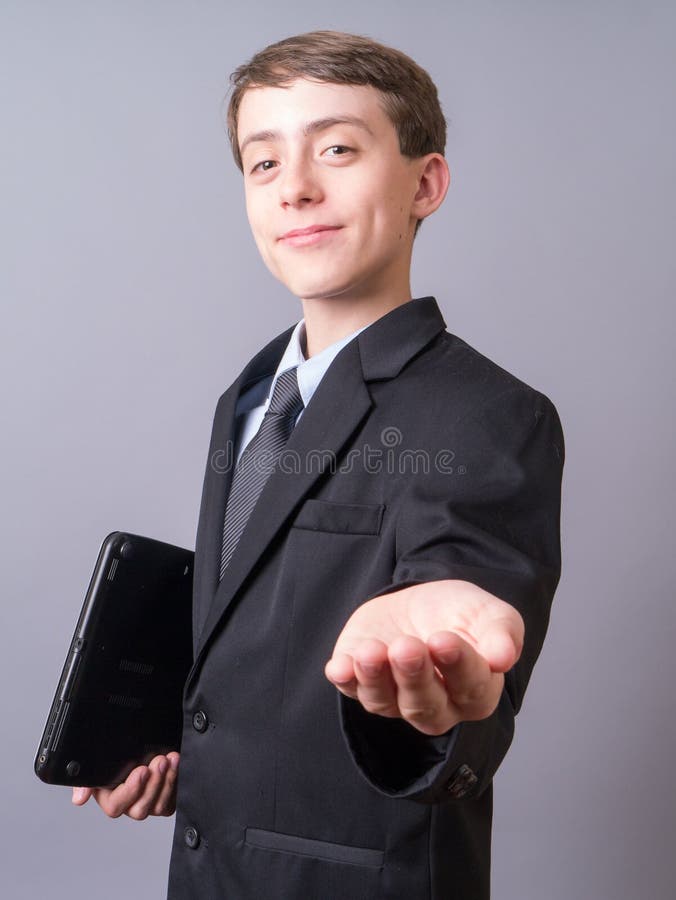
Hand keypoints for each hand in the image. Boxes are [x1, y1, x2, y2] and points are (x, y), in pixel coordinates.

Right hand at [71, 752, 179, 818]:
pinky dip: (175, 784)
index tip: (142, 770)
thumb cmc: (116, 749)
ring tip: (171, 759)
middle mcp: (128, 804)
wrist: (142, 737)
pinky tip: (176, 766)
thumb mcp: (97, 757)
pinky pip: (170, 804)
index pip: (115, 806)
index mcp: (108, 796)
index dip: (130, 790)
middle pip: (139, 810)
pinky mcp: (163, 800)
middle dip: (153, 784)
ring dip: (166, 782)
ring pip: (157, 807)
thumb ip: (84, 778)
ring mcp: (147, 803)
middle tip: (160, 761)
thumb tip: (79, 799)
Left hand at [325, 580, 523, 735]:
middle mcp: (435, 706)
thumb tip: (503, 658)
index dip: (458, 664)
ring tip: (372, 652)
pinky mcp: (361, 682)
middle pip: (424, 705)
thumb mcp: (491, 614)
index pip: (470, 686)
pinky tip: (339, 667)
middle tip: (407, 647)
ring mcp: (394, 698)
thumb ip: (502, 634)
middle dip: (414, 675)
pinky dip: (344, 679)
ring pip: (383, 702)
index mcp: (475, 692)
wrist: (422, 603)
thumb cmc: (463, 615)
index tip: (444, 640)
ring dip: (374, 679)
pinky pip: (350, 689)